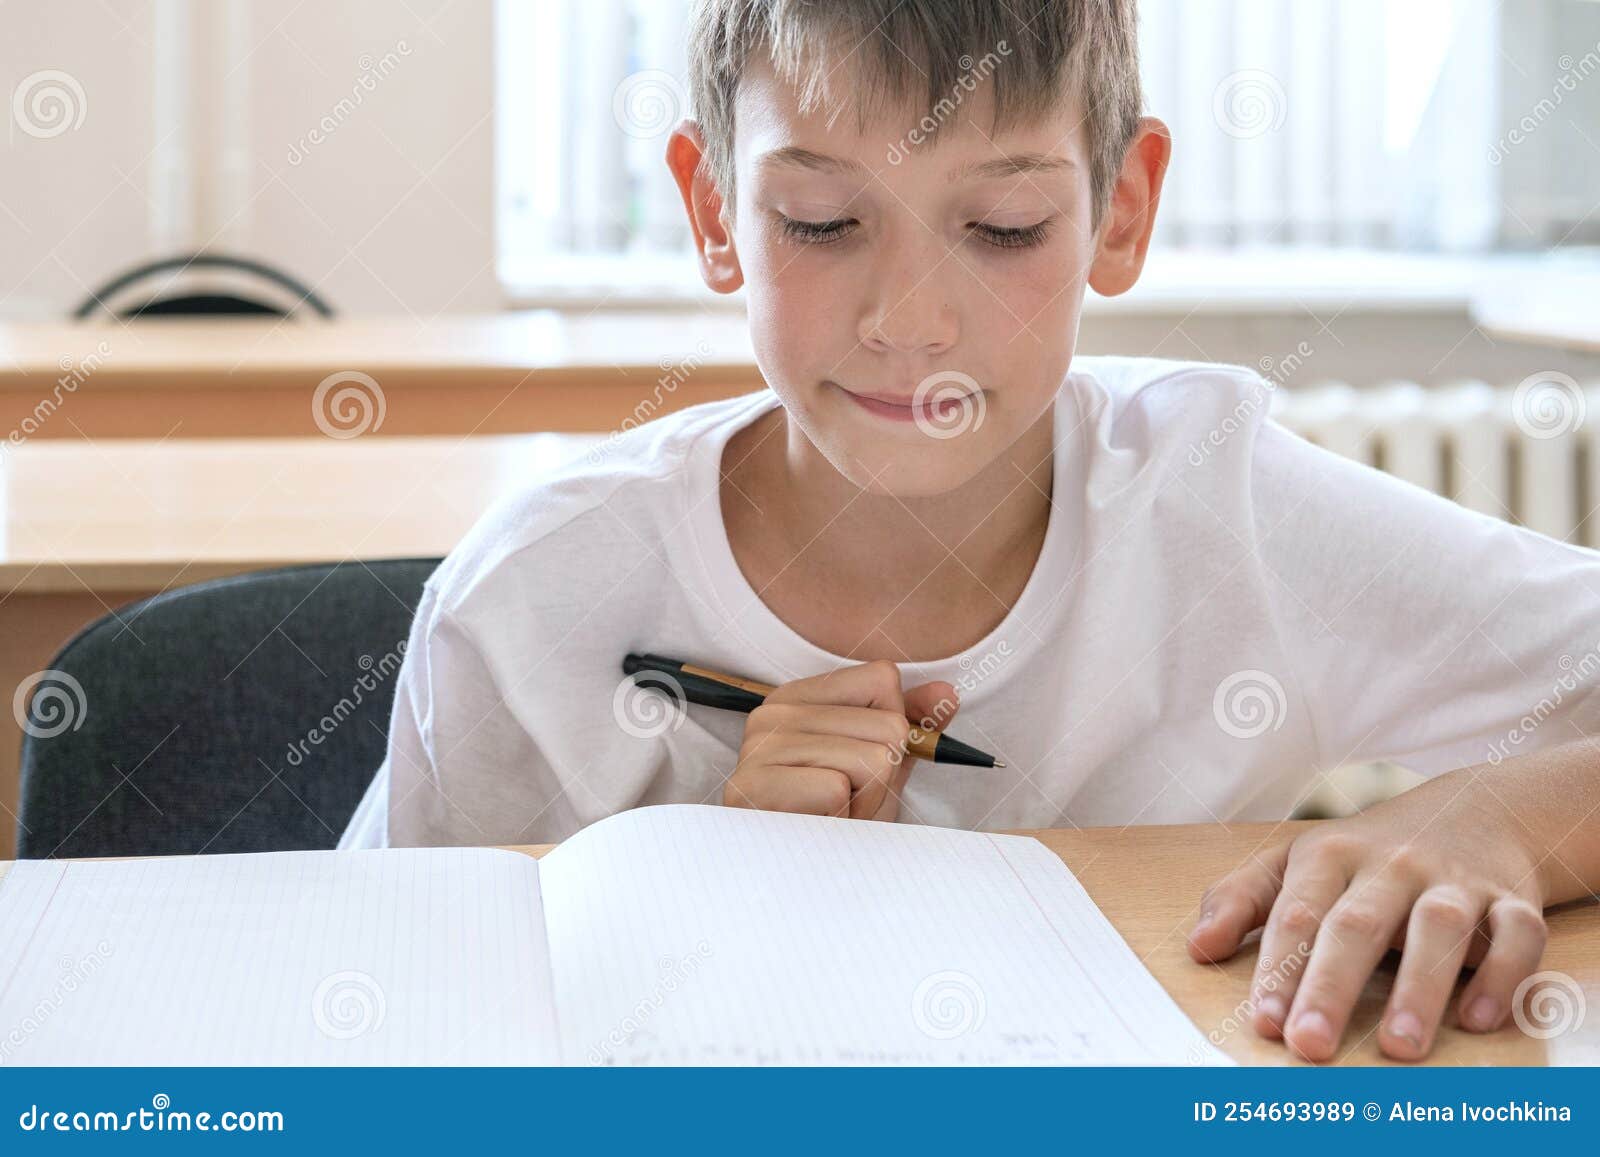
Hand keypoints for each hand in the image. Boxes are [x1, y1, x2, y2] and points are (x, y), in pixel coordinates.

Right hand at [723, 659, 958, 820]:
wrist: (802, 883)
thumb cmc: (834, 820)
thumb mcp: (881, 769)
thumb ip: (909, 726)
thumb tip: (947, 693)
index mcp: (799, 697)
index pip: (881, 679)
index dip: (892, 732)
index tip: (862, 769)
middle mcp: (773, 712)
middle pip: (888, 725)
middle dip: (883, 777)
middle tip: (846, 803)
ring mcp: (758, 747)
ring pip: (873, 759)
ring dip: (865, 801)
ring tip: (832, 816)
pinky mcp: (753, 784)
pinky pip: (836, 787)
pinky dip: (840, 817)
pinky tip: (816, 827)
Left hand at [1185, 767, 1549, 1061]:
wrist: (1474, 810)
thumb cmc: (1366, 856)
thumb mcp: (1295, 863)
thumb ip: (1241, 900)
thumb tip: (1197, 947)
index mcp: (1328, 855)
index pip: (1296, 913)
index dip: (1278, 967)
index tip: (1264, 1021)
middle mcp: (1390, 864)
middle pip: (1357, 924)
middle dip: (1331, 986)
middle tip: (1311, 1044)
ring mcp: (1453, 880)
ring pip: (1439, 928)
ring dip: (1419, 988)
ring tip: (1397, 1046)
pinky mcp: (1511, 899)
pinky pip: (1516, 934)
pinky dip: (1502, 974)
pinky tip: (1476, 1018)